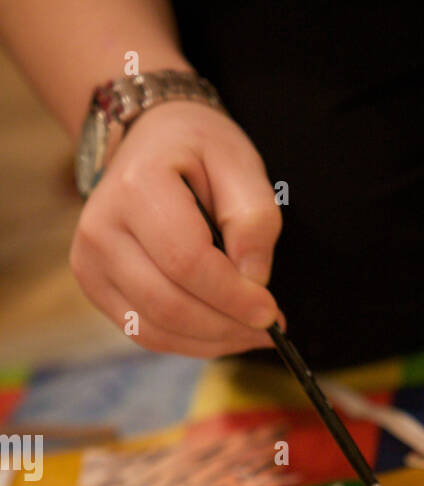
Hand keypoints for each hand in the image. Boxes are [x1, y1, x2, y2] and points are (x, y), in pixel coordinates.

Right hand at [69, 100, 284, 356]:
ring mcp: (90, 261)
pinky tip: (220, 331)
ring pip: (156, 329)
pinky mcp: (94, 286)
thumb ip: (254, 220)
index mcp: (136, 188)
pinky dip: (189, 342)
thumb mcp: (240, 164)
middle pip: (169, 304)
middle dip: (227, 326)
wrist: (147, 142)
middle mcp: (100, 228)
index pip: (186, 262)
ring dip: (212, 341)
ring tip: (250, 331)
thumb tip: (253, 281)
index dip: (233, 297)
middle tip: (269, 327)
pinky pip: (145, 334)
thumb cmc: (197, 150)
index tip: (271, 313)